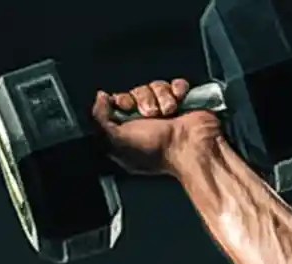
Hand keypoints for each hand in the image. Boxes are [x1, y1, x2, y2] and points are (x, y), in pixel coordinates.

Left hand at [91, 79, 221, 175]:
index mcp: (128, 130)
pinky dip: (178, 89)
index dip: (122, 99)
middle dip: (144, 98)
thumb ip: (100, 119)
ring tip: (169, 112)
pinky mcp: (183, 102)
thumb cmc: (156, 150)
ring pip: (156, 86)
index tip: (127, 106)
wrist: (192, 147)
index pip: (118, 103)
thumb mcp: (117, 141)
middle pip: (137, 91)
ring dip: (162, 96)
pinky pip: (176, 84)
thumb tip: (100, 97)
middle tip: (152, 114)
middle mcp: (146, 121)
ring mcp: (166, 111)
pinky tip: (180, 101)